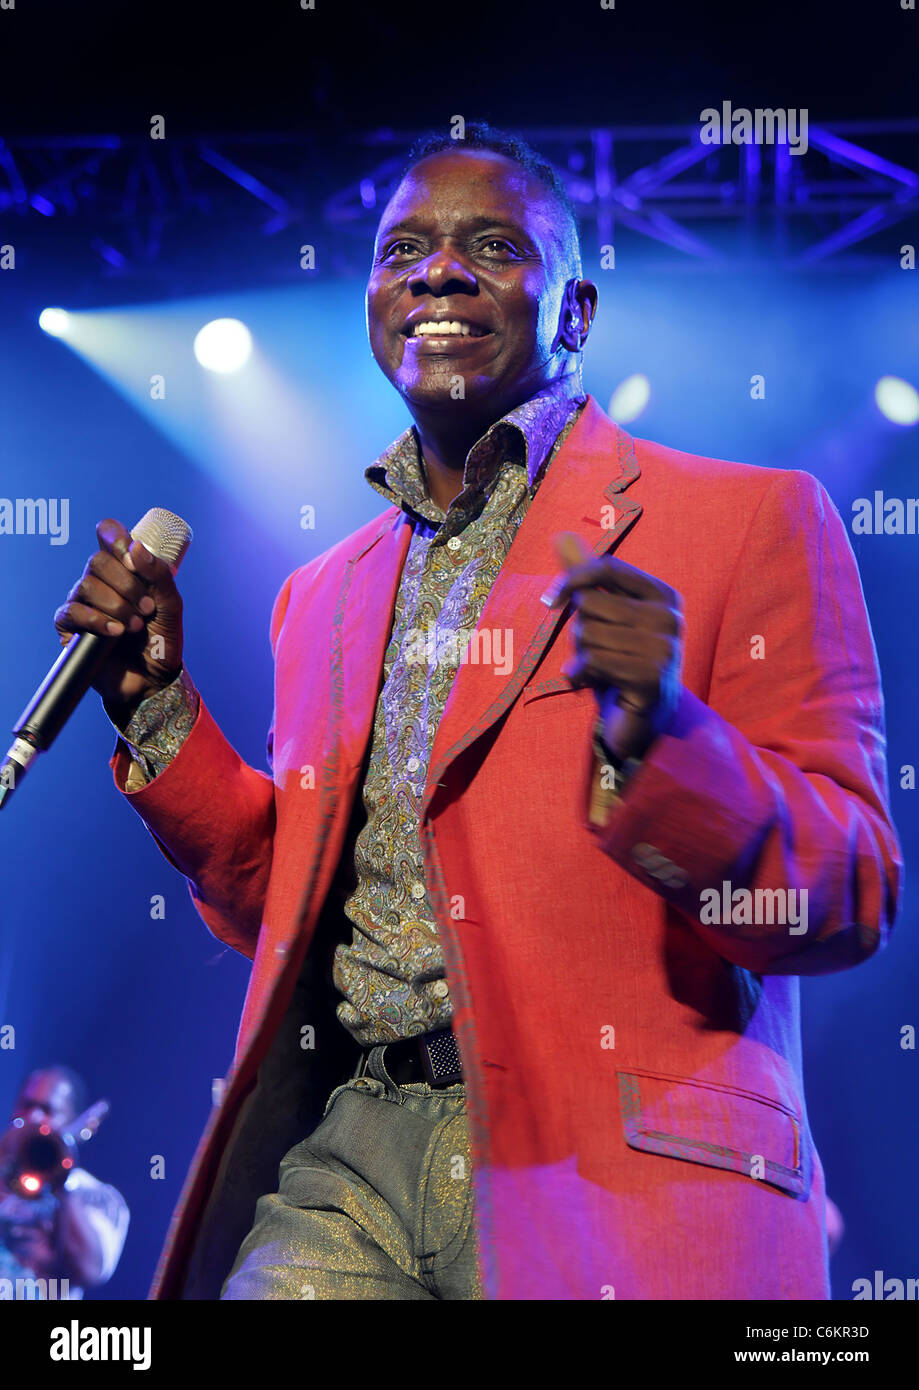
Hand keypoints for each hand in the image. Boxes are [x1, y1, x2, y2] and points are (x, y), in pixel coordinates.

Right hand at [54, 518, 184, 709]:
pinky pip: (72, 612)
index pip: (108, 535)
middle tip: (145, 607)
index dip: (114, 537)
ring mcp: (83, 603)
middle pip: (97, 561)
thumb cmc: (162, 640)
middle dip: (126, 583)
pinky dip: (96, 620)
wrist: (154, 679)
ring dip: (116, 605)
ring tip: (135, 625)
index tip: (131, 556)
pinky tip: (115, 632)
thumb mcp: (171, 605)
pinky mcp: (71, 628)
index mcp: (124, 570)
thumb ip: (158, 574)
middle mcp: (100, 582)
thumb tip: (135, 547)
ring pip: (87, 585)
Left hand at [542, 532, 683, 760]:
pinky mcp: (653, 679)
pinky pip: (595, 662)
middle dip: (579, 630)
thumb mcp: (602, 617)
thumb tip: (559, 535)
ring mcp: (666, 649)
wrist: (642, 719)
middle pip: (591, 604)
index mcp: (662, 594)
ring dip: (580, 655)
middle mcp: (670, 617)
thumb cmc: (619, 661)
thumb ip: (584, 577)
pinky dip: (582, 674)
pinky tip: (591, 683)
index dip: (571, 580)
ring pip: (589, 634)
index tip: (550, 602)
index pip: (606, 566)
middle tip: (595, 651)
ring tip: (597, 669)